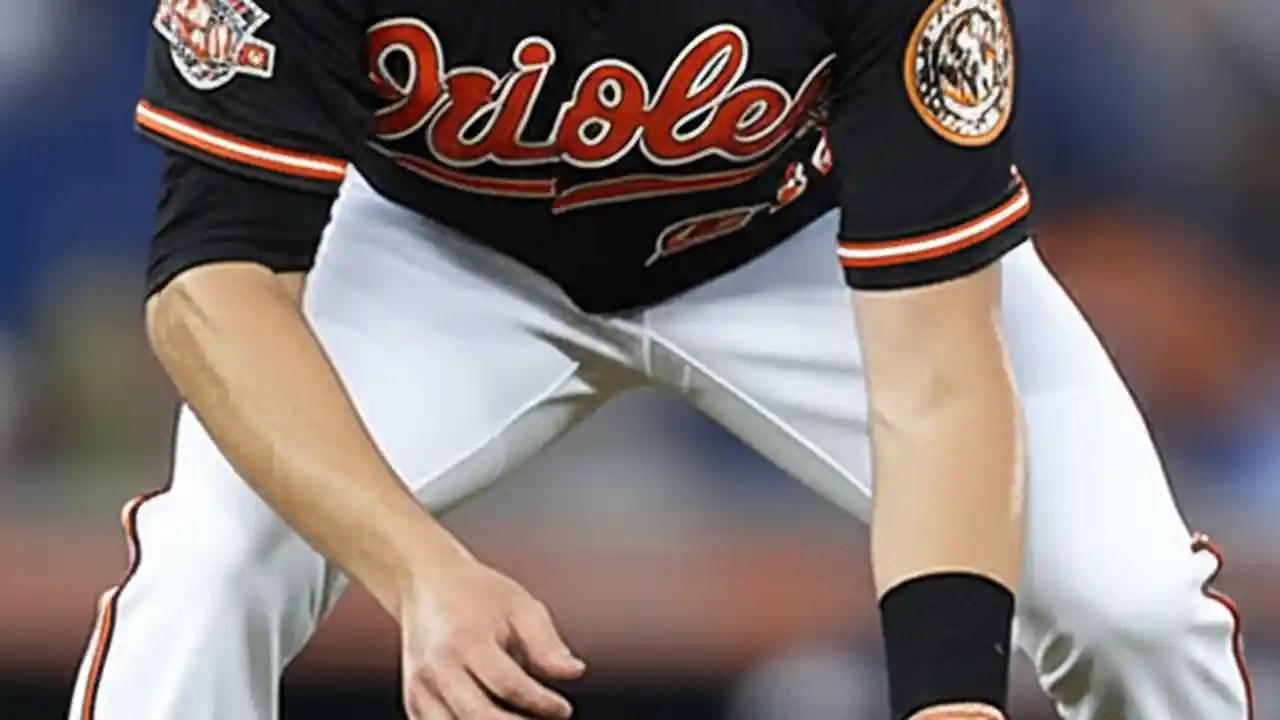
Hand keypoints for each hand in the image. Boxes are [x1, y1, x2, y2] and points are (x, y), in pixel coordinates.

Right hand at [399, 555, 585, 718]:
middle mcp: (438, 668)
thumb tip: (574, 672)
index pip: (508, 686)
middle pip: (479, 717)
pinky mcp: (414, 701)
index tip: (564, 709)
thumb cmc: (477, 593)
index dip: (541, 704)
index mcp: (467, 641)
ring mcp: (420, 688)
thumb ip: (547, 643)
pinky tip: (494, 718)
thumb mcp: (519, 606)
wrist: (425, 583)